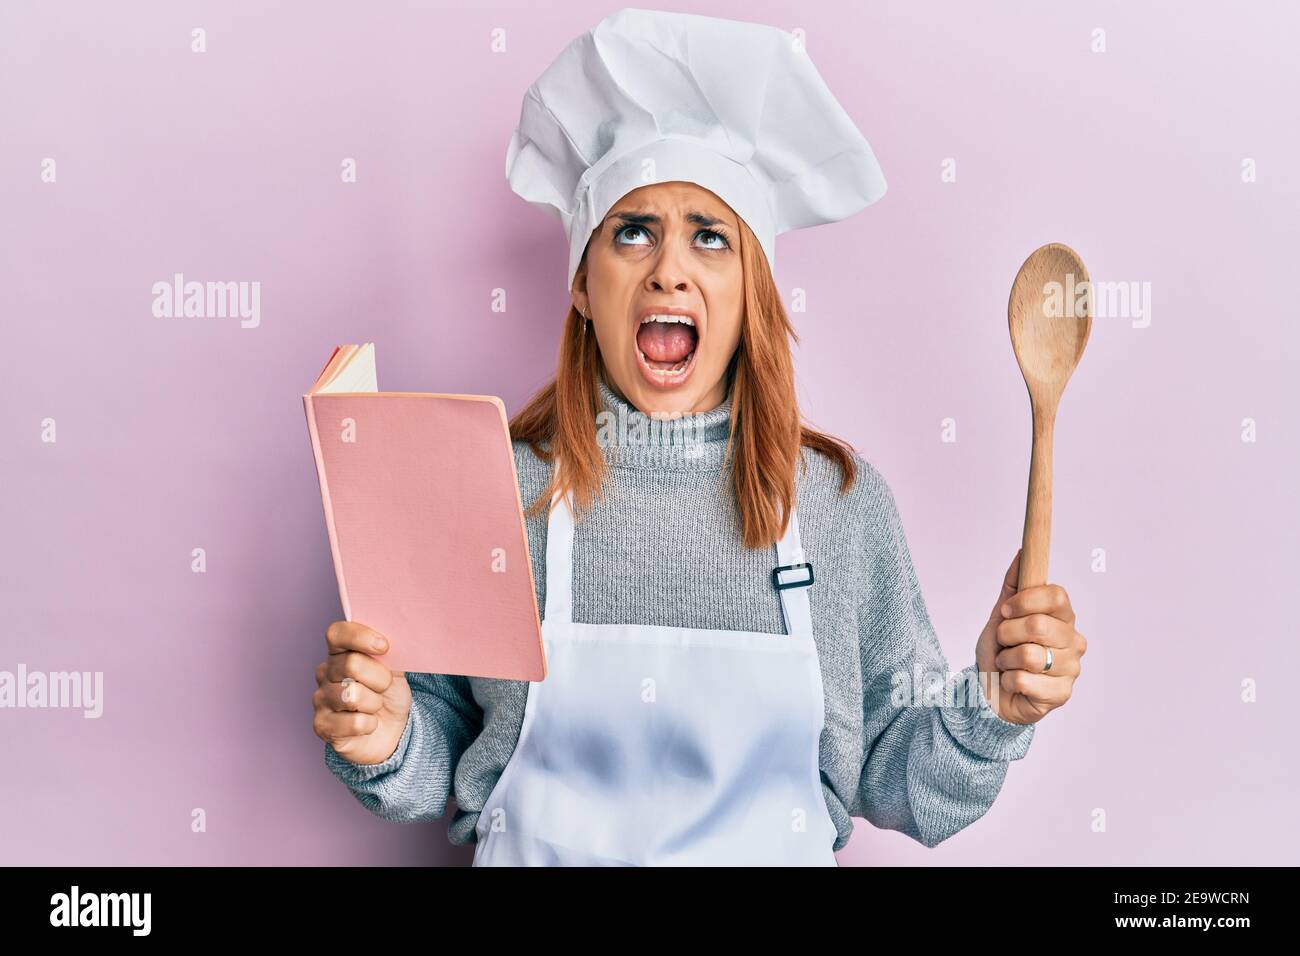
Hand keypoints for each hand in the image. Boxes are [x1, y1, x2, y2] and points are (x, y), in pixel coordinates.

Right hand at [312, 621, 411, 764]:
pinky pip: (354, 723)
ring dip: (375, 703)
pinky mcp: (321, 726)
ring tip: (375, 706)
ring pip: (352, 696)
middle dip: (380, 678)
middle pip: (351, 664)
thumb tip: (390, 640)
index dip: (360, 637)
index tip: (384, 647)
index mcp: (340, 652)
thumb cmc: (389, 695)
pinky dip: (370, 724)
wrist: (391, 731)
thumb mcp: (394, 669)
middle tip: (385, 687)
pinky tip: (367, 724)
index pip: (337, 633)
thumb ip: (388, 652)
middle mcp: (324, 673)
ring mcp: (320, 699)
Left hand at [974, 549, 1086, 724]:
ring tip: (1008, 663)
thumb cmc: (999, 652)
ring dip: (1006, 659)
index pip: (1057, 595)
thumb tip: (1022, 553)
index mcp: (1063, 618)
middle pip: (1039, 625)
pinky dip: (1008, 680)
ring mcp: (1071, 669)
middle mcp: (1074, 641)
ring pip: (1030, 654)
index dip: (1026, 600)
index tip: (1006, 610)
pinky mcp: (1062, 694)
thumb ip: (1013, 586)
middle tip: (1004, 642)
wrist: (988, 690)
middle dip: (1008, 633)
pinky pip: (1025, 680)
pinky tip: (1013, 683)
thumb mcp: (1001, 615)